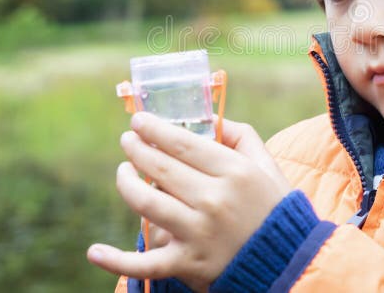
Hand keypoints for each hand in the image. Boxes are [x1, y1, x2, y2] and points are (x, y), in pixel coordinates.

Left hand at [87, 113, 291, 290]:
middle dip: (136, 150)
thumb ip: (242, 137)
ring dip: (126, 184)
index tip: (139, 121)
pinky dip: (116, 260)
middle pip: (160, 168)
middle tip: (127, 141)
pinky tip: (94, 251)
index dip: (154, 130)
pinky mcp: (187, 264)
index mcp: (233, 172)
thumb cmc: (274, 209)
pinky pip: (144, 264)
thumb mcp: (267, 166)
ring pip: (146, 203)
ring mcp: (198, 233)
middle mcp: (213, 199)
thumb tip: (210, 119)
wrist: (289, 264)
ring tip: (123, 172)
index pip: (183, 143)